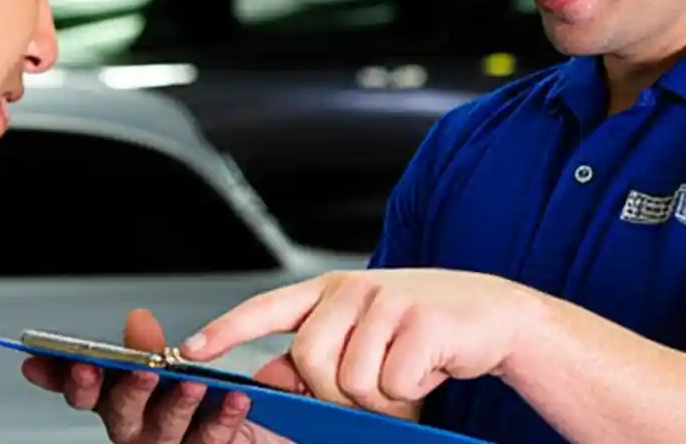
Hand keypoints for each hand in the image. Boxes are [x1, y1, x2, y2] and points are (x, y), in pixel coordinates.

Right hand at [21, 309, 294, 443]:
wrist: (247, 414)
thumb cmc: (198, 387)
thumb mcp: (170, 359)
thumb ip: (150, 345)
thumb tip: (136, 320)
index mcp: (120, 397)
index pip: (85, 390)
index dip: (66, 378)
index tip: (69, 361)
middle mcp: (138, 425)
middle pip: (119, 414)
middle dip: (127, 392)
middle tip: (143, 370)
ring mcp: (170, 442)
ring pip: (164, 432)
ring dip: (176, 406)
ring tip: (193, 383)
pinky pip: (211, 439)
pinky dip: (222, 418)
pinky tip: (235, 398)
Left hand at [180, 269, 539, 417]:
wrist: (495, 317)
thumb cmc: (422, 329)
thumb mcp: (364, 335)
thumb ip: (316, 355)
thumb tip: (268, 377)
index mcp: (331, 290)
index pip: (267, 308)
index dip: (226, 330)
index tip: (190, 350)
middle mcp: (353, 289)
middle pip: (309, 361)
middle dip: (339, 391)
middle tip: (379, 385)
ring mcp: (386, 301)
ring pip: (351, 381)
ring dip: (382, 397)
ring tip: (408, 372)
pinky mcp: (420, 322)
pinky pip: (393, 385)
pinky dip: (412, 393)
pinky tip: (430, 368)